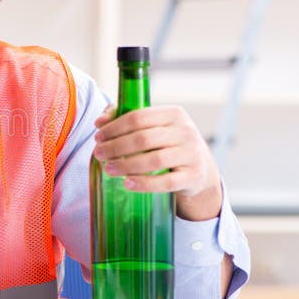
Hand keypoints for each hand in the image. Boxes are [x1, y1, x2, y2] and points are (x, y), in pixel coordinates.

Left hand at [93, 105, 222, 220]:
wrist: (199, 168)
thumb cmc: (167, 143)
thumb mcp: (153, 126)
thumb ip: (125, 117)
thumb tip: (99, 122)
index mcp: (174, 114)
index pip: (138, 117)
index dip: (114, 127)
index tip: (98, 137)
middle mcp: (186, 132)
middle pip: (143, 139)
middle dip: (115, 147)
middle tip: (98, 154)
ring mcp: (191, 154)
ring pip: (154, 160)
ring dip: (126, 165)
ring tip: (108, 169)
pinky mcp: (193, 176)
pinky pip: (166, 182)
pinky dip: (144, 184)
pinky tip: (127, 183)